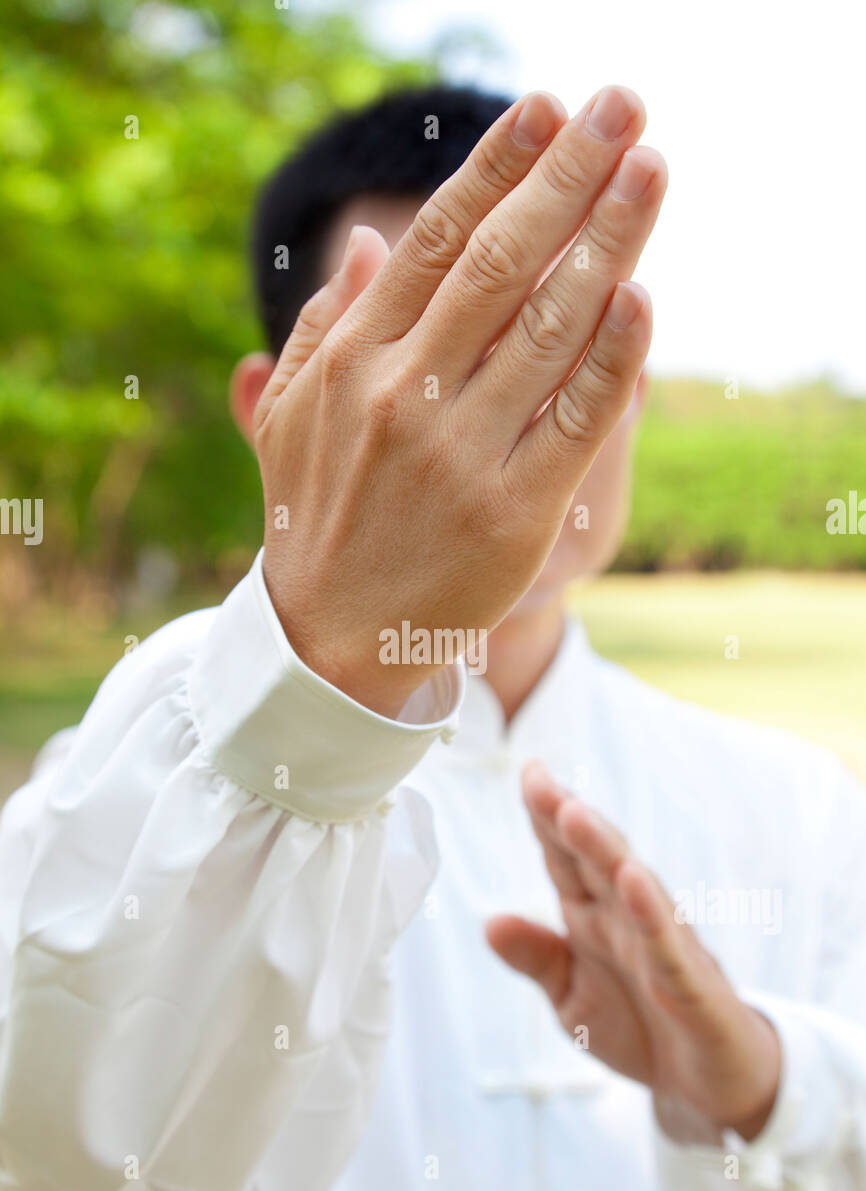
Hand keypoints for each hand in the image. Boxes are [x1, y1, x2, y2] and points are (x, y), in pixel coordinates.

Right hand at [254, 88, 666, 715]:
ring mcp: (461, 455)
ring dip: (611, 240)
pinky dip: (612, 357)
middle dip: (570, 174)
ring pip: (549, 327)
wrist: (332, 641)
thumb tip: (367, 240)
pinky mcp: (513, 514)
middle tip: (622, 107)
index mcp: (354, 360)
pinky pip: (576, 420)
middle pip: (504, 263)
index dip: (498, 168)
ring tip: (651, 172)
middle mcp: (405, 396)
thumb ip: (329, 323)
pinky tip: (641, 298)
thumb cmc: (319, 515)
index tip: (548, 111)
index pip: (438, 240)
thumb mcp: (296, 415)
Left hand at [487, 764, 781, 1141]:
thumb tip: (488, 922)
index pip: (565, 859)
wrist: (707, 1085)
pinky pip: (668, 945)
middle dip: (567, 817)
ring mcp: (663, 945)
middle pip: (595, 859)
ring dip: (604, 849)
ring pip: (631, 887)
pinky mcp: (692, 984)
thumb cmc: (640, 1027)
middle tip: (539, 781)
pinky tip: (634, 881)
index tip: (528, 773)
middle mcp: (627, 918)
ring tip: (573, 813)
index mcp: (593, 917)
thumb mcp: (571, 999)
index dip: (545, 819)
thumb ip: (536, 959)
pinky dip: (651, 913)